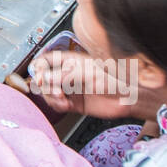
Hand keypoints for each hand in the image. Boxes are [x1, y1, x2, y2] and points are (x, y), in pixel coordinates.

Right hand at [30, 50, 144, 119]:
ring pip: (49, 93)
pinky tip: (66, 105)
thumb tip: (43, 78)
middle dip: (46, 86)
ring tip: (62, 99)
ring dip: (51, 98)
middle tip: (56, 91)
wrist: (128, 97)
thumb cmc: (113, 78)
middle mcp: (68, 74)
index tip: (39, 77)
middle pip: (44, 79)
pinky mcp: (74, 103)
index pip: (46, 61)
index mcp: (70, 61)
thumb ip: (63, 76)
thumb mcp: (85, 73)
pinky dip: (57, 106)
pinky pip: (57, 105)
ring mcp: (70, 89)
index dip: (39, 68)